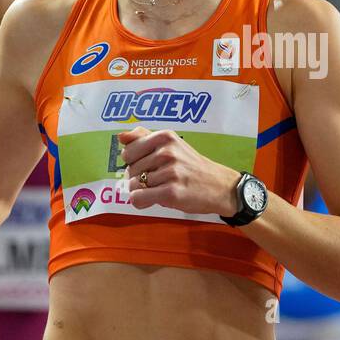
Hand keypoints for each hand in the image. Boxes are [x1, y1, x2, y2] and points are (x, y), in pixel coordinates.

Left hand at [118, 127, 240, 215]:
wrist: (219, 186)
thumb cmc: (192, 166)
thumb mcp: (172, 144)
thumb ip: (144, 137)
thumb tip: (120, 137)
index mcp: (165, 137)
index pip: (128, 151)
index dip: (135, 162)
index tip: (150, 165)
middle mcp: (167, 151)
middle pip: (130, 169)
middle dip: (140, 177)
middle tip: (159, 178)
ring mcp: (170, 172)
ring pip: (133, 185)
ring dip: (144, 190)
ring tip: (162, 187)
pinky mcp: (171, 192)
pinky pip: (138, 198)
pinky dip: (142, 202)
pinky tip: (155, 199)